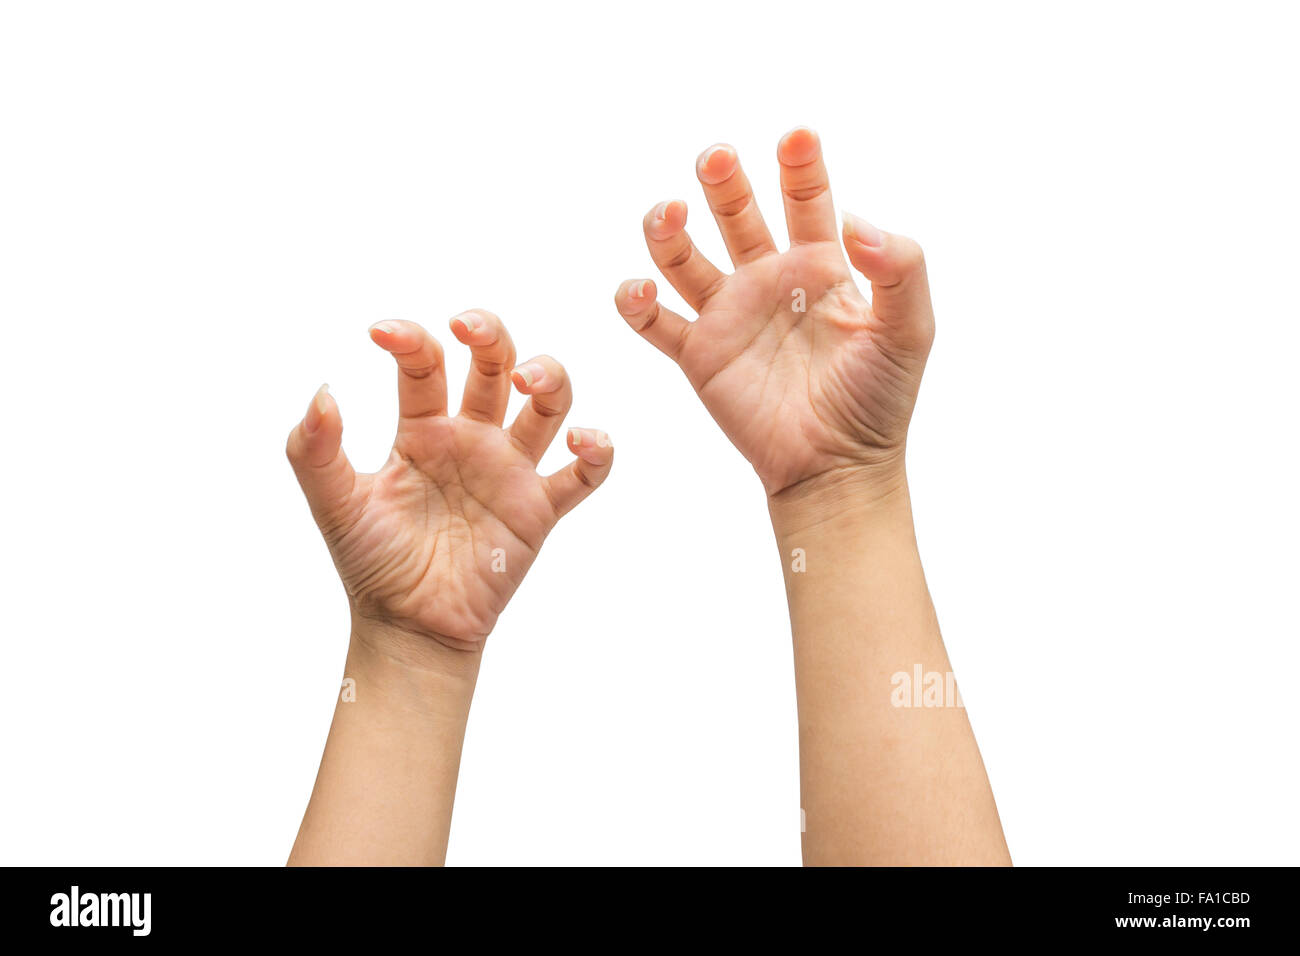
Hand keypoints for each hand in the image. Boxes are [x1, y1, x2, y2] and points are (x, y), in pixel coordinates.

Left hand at [286, 312, 611, 653]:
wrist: (409, 627)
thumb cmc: (372, 564)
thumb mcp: (333, 504)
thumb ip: (316, 451)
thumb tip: (323, 391)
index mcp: (423, 430)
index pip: (427, 365)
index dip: (411, 338)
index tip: (382, 332)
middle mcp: (473, 439)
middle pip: (497, 364)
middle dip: (491, 334)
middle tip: (469, 326)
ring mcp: (511, 471)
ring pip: (549, 404)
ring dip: (549, 377)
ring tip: (527, 381)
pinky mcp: (540, 510)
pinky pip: (584, 474)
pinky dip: (597, 451)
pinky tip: (582, 440)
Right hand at [615, 128, 933, 501]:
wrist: (838, 466)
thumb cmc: (879, 400)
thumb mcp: (909, 329)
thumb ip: (899, 269)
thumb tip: (857, 221)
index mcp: (820, 265)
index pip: (806, 198)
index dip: (799, 163)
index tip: (797, 135)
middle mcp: (769, 280)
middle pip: (736, 212)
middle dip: (723, 180)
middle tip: (717, 158)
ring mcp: (729, 315)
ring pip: (684, 256)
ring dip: (668, 229)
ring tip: (670, 213)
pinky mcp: (699, 355)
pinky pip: (654, 321)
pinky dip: (635, 301)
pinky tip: (639, 288)